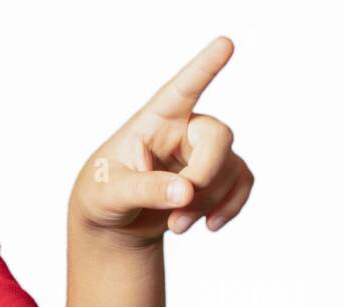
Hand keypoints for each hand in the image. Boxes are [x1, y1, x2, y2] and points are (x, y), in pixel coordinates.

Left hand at [70, 37, 253, 241]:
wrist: (112, 224)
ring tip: (175, 226)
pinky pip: (242, 183)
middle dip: (206, 174)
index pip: (181, 89)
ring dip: (207, 202)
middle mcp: (183, 130)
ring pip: (229, 167)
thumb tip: (186, 192)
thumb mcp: (110, 193)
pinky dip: (230, 206)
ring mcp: (201, 152)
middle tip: (183, 204)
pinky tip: (209, 225)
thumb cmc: (102, 195)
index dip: (204, 67)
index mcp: (153, 121)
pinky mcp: (215, 177)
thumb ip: (144, 190)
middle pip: (218, 136)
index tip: (225, 43)